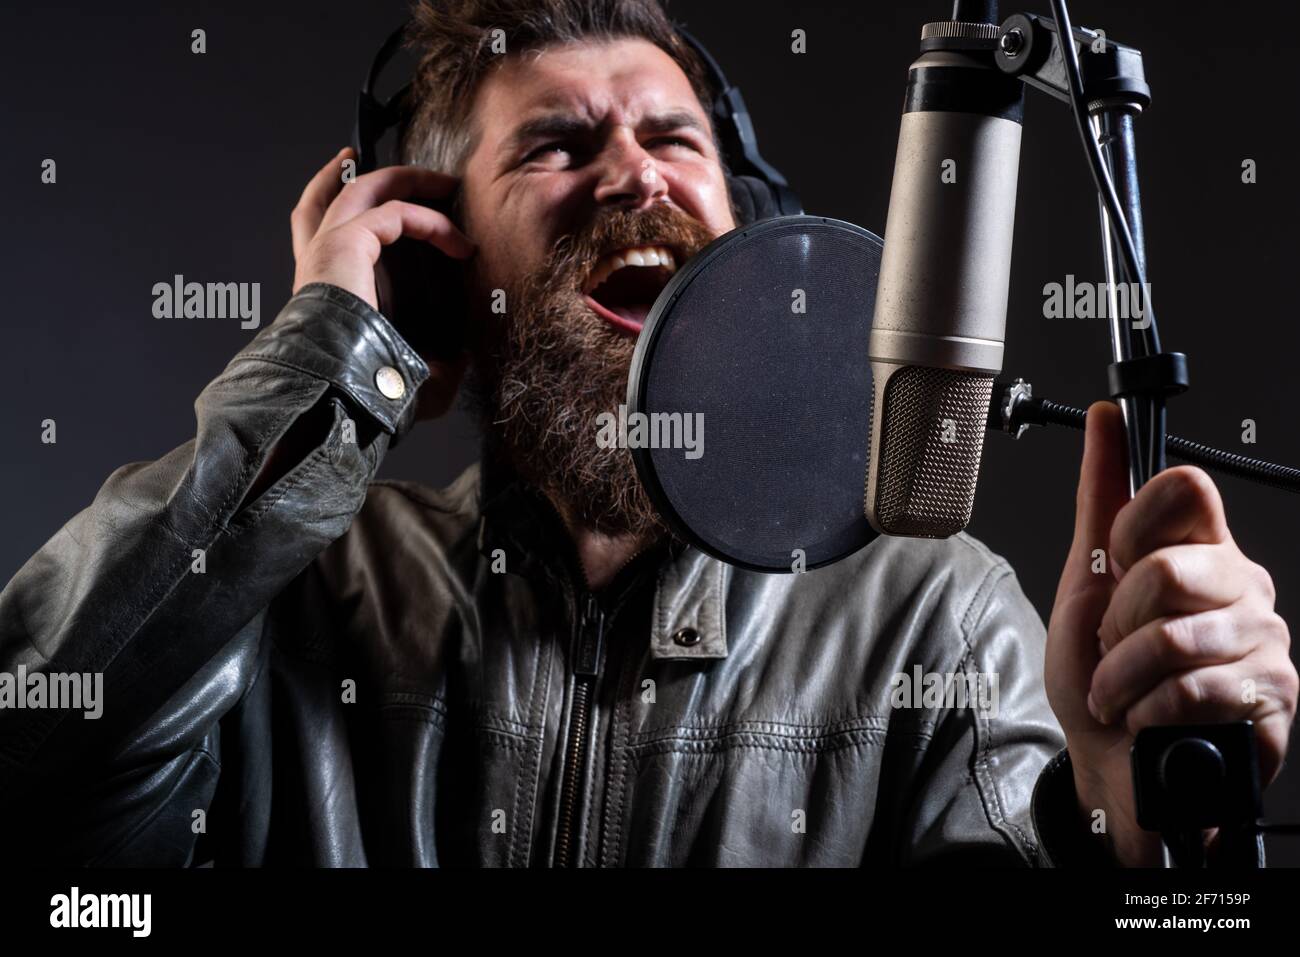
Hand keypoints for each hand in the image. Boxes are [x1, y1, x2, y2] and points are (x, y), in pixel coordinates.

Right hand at [290, 147, 475, 419]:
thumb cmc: (367, 387)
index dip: (362, 212)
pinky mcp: (345, 243)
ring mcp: (327, 247)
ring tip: (444, 182)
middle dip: (382, 178)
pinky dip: (430, 222)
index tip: (404, 206)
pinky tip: (459, 243)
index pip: (325, 232)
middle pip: (334, 195)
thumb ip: (429, 359)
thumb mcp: (404, 369)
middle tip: (427, 177)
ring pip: (362, 190)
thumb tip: (462, 359)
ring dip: (407, 181)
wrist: (341, 386)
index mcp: (325, 288)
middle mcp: (318, 262)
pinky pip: (395, 214)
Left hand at [1045, 400, 1296, 864]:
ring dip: (1123, 674)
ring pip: (1174, 636)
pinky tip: (1150, 717)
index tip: (1115, 564)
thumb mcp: (1084, 578)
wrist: (1109, 760)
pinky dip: (1148, 709)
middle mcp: (1239, 582)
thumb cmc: (1099, 674)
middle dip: (1117, 621)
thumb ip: (1099, 496)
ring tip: (1123, 690)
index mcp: (1197, 547)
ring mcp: (1262, 635)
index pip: (1186, 488)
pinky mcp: (1272, 691)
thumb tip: (1104, 417)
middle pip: (1168, 567)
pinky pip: (1193, 686)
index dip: (1134, 526)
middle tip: (1114, 647)